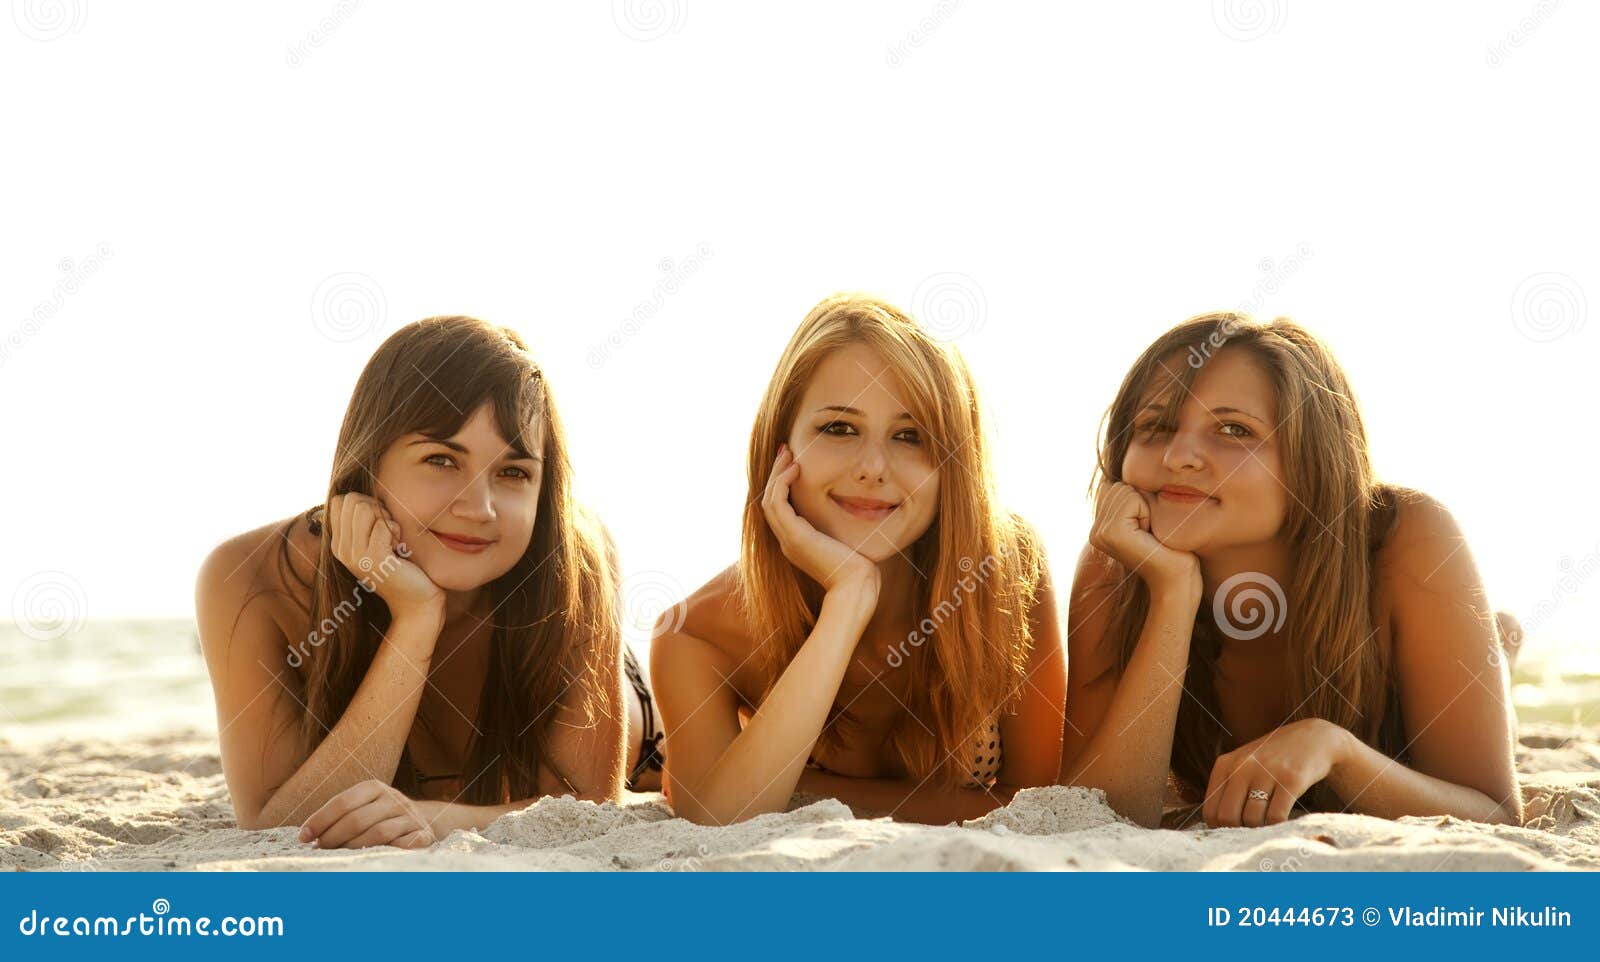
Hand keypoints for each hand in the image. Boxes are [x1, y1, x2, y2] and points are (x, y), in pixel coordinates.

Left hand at [298, 779, 439, 848]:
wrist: (423, 819)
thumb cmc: (379, 817)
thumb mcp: (362, 807)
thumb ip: (340, 816)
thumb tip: (307, 836)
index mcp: (374, 788)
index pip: (343, 802)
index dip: (320, 820)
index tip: (303, 837)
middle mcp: (393, 799)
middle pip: (357, 819)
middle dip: (333, 837)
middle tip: (320, 849)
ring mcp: (410, 816)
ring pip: (378, 833)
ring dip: (353, 848)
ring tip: (340, 856)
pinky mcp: (423, 834)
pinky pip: (402, 846)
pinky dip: (386, 852)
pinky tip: (372, 859)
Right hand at [326, 493, 443, 618]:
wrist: (416, 600)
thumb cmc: (403, 565)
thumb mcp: (378, 539)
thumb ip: (364, 519)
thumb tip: (357, 493)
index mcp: (339, 542)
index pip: (341, 500)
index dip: (365, 503)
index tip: (379, 524)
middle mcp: (341, 549)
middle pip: (352, 499)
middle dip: (376, 508)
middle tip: (389, 532)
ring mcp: (354, 555)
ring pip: (364, 507)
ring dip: (386, 519)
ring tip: (393, 540)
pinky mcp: (372, 559)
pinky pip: (383, 525)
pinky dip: (397, 531)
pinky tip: (400, 550)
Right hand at [761, 444, 879, 595]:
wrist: (855, 588)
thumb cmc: (858, 569)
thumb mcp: (846, 543)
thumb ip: (840, 528)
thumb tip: (853, 510)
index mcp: (796, 543)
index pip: (781, 509)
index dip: (783, 485)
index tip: (793, 463)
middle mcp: (787, 541)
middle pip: (770, 501)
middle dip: (776, 474)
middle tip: (785, 451)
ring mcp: (788, 540)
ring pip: (770, 499)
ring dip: (777, 474)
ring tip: (788, 454)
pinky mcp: (795, 536)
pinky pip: (777, 503)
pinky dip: (783, 483)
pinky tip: (796, 469)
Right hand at [1089, 480, 1200, 599]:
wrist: (1178, 580)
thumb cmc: (1172, 550)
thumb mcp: (1149, 519)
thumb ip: (1132, 499)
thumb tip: (1124, 474)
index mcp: (1100, 528)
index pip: (1116, 486)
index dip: (1140, 501)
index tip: (1148, 530)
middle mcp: (1095, 531)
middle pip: (1118, 486)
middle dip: (1141, 502)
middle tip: (1150, 533)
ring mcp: (1100, 533)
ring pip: (1125, 490)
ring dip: (1146, 507)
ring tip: (1150, 534)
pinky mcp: (1112, 534)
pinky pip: (1132, 498)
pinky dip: (1148, 511)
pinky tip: (1150, 535)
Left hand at [1202, 718, 1353, 827]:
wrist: (1313, 739)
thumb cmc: (1273, 759)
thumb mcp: (1243, 764)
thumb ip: (1228, 789)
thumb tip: (1216, 827)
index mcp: (1225, 765)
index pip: (1210, 810)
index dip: (1220, 829)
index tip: (1233, 833)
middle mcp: (1242, 767)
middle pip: (1228, 817)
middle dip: (1239, 832)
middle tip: (1252, 832)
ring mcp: (1266, 772)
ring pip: (1252, 819)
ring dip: (1260, 830)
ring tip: (1268, 825)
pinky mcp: (1290, 779)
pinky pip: (1276, 816)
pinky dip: (1278, 826)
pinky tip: (1282, 821)